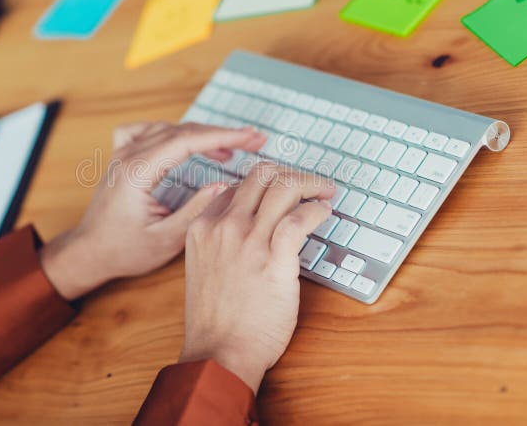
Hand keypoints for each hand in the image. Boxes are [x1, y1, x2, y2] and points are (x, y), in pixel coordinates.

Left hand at [40, 122, 266, 300]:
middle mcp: (128, 156)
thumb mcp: (165, 240)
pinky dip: (172, 132)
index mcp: (138, 172)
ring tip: (230, 150)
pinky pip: (148, 130)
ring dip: (201, 134)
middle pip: (182, 131)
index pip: (188, 141)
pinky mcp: (122, 157)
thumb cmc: (124, 251)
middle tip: (254, 140)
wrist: (89, 252)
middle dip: (221, 133)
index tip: (252, 137)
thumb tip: (224, 185)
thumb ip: (195, 211)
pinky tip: (184, 142)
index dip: (224, 136)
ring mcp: (123, 153)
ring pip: (169, 129)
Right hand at [179, 163, 334, 392]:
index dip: (264, 184)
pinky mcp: (275, 260)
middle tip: (309, 184)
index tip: (282, 192)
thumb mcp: (202, 269)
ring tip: (323, 192)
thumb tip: (245, 228)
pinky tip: (324, 212)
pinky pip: (300, 218)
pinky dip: (317, 209)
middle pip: (262, 175)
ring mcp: (249, 241)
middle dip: (290, 173)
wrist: (218, 353)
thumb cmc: (213, 321)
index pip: (238, 185)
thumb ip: (218, 243)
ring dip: (310, 183)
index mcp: (203, 228)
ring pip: (283, 187)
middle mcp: (224, 227)